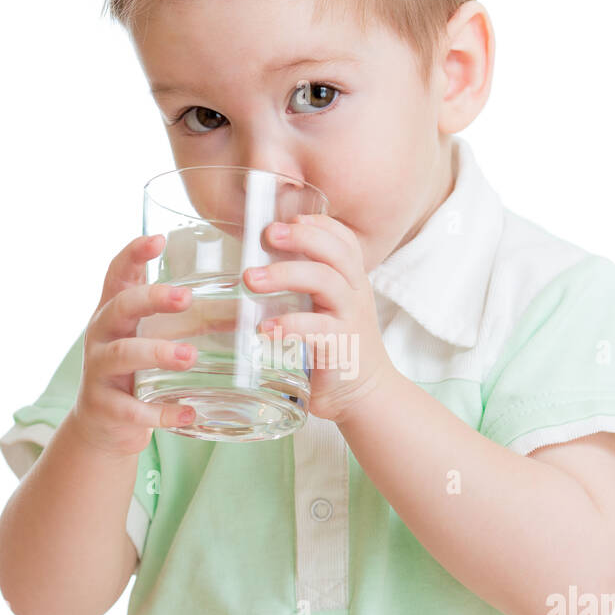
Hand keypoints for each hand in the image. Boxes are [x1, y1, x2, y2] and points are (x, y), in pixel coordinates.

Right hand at [71, 234, 197, 455]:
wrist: (103, 425)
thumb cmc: (138, 370)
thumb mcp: (161, 338)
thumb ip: (200, 321)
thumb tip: (251, 308)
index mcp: (115, 311)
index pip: (118, 274)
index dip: (134, 254)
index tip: (158, 238)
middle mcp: (102, 335)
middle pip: (120, 306)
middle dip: (151, 298)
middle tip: (185, 298)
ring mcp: (99, 370)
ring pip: (123, 354)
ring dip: (157, 352)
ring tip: (190, 356)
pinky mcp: (106, 407)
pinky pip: (131, 408)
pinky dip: (159, 412)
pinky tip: (187, 414)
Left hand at [244, 214, 396, 424]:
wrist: (364, 395)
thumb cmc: (337, 348)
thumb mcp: (325, 310)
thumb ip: (303, 290)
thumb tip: (253, 271)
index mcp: (350, 281)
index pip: (343, 240)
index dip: (318, 224)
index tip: (288, 219)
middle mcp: (354, 293)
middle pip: (335, 251)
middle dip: (301, 236)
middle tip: (268, 235)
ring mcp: (350, 318)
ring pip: (325, 281)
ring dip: (285, 275)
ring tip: (251, 280)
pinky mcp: (341, 346)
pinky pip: (316, 328)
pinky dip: (288, 325)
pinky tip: (263, 329)